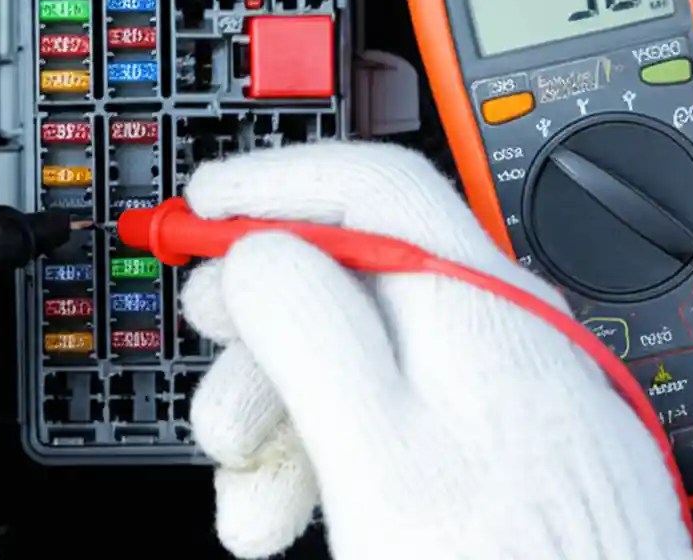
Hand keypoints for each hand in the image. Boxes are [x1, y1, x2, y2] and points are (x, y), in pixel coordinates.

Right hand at [179, 142, 692, 559]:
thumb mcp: (381, 456)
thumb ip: (315, 335)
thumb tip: (259, 253)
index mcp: (477, 310)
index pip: (371, 191)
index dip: (274, 185)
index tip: (204, 205)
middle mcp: (488, 336)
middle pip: (343, 280)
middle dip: (256, 328)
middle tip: (212, 358)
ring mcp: (485, 395)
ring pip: (348, 359)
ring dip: (272, 417)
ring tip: (244, 492)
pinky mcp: (477, 448)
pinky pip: (377, 419)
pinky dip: (313, 454)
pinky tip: (282, 507)